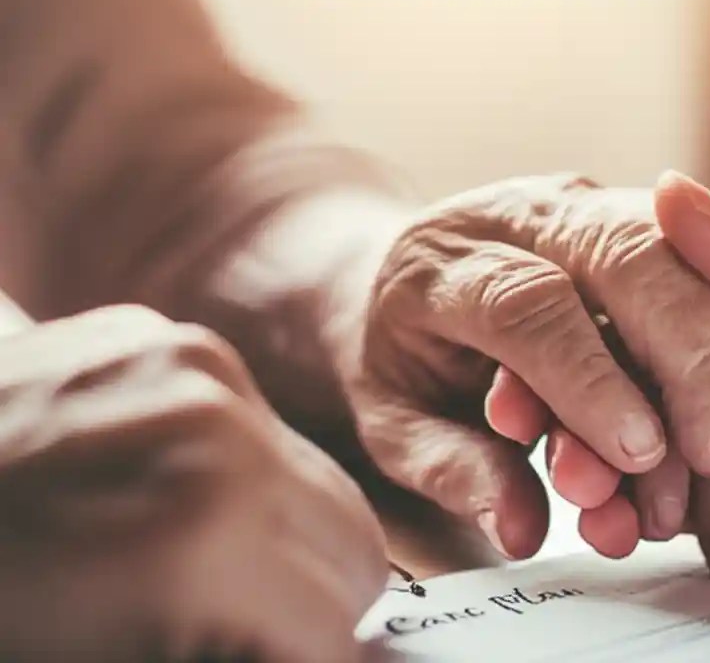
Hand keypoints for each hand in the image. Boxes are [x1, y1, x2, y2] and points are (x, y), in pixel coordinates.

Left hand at [0, 306, 385, 661]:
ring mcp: (193, 368)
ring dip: (289, 544)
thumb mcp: (97, 661)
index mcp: (196, 530)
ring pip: (314, 481)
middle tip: (267, 636)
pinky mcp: (172, 340)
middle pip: (350, 541)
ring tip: (217, 581)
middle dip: (320, 607)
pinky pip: (259, 430)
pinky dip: (244, 482)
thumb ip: (226, 652)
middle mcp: (215, 426)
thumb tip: (313, 656)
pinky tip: (177, 509)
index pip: (337, 623)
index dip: (327, 660)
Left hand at [342, 174, 709, 575]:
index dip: (588, 380)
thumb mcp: (395, 424)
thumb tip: (521, 528)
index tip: (639, 453)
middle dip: (689, 357)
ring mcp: (591, 207)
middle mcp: (526, 213)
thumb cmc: (401, 359)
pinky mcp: (641, 220)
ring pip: (688, 255)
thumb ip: (452, 469)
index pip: (527, 305)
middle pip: (629, 254)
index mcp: (446, 262)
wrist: (398, 280)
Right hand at [652, 173, 709, 537]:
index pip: (661, 315)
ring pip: (669, 456)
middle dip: (636, 442)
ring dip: (664, 494)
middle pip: (650, 390)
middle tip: (634, 485)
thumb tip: (670, 192)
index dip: (649, 365)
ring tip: (675, 529)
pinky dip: (703, 530)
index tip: (645, 409)